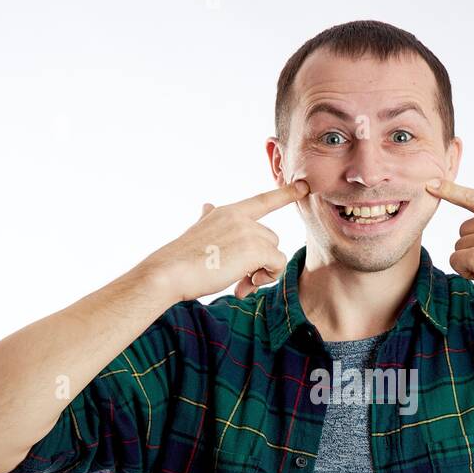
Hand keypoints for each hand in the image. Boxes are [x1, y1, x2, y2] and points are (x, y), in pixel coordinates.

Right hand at [137, 179, 307, 303]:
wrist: (168, 272)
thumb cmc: (180, 259)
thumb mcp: (197, 231)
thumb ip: (209, 219)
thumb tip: (207, 205)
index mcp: (227, 212)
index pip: (262, 200)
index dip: (285, 194)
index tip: (304, 187)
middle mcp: (240, 217)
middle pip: (270, 238)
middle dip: (260, 261)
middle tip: (242, 280)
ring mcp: (248, 231)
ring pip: (274, 253)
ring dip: (263, 272)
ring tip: (240, 284)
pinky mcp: (255, 249)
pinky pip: (276, 264)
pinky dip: (267, 278)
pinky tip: (245, 285)